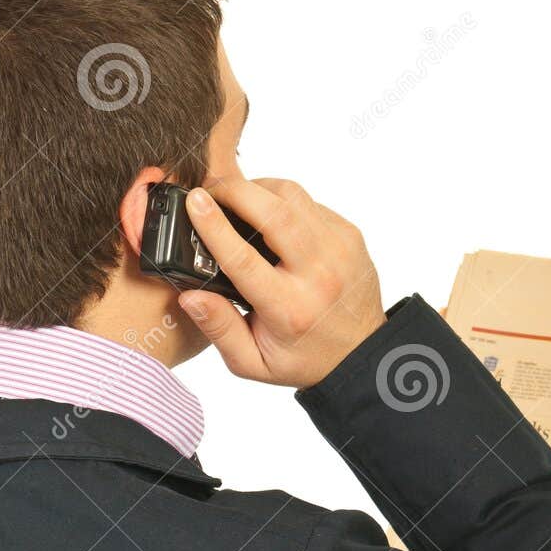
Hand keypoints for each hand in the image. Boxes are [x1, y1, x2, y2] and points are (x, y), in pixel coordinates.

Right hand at [176, 177, 386, 388]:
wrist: (360, 355)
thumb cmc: (304, 358)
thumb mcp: (252, 362)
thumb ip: (219, 329)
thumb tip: (190, 296)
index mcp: (289, 309)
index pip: (244, 258)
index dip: (214, 225)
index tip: (195, 202)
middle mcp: (319, 275)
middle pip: (273, 212)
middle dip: (234, 191)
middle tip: (211, 191)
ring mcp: (339, 250)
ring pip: (292, 196)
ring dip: (258, 188)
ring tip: (237, 199)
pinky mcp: (350, 235)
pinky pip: (310, 203)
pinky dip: (283, 201)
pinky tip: (270, 216)